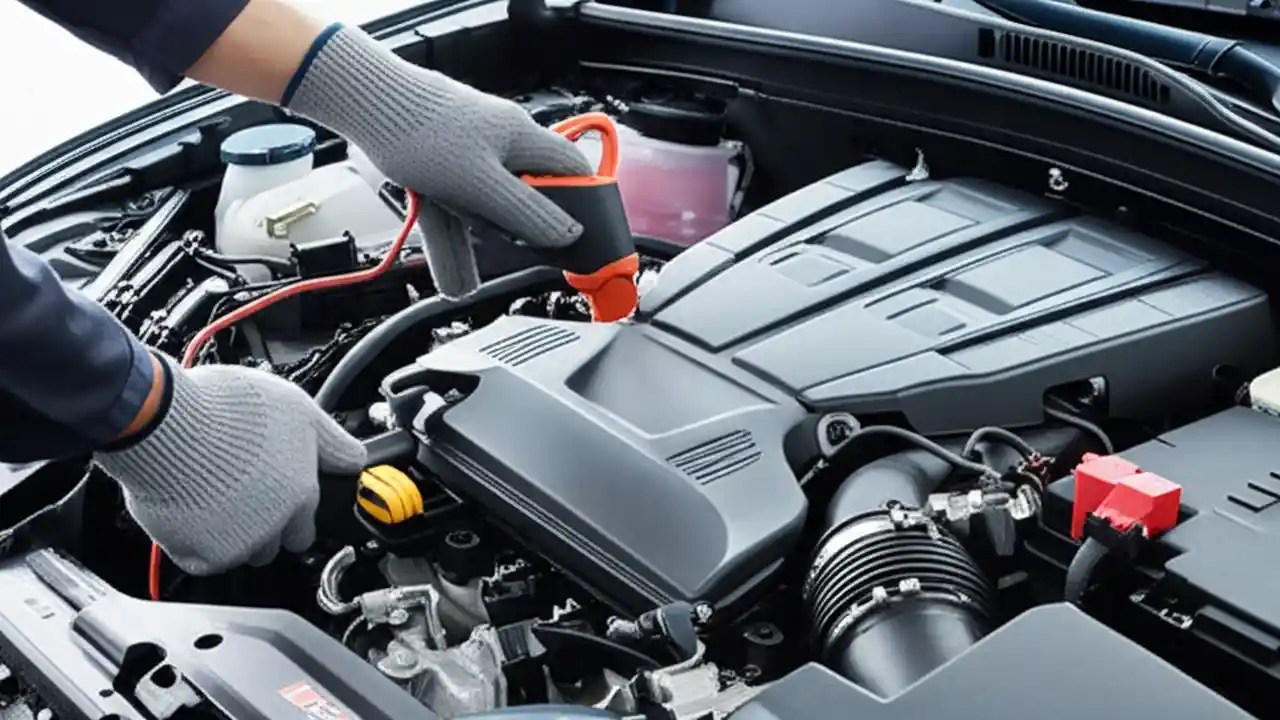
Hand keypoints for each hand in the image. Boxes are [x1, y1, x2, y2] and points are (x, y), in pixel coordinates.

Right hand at [95, 356, 366, 574]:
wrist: (163, 421)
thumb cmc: (224, 407)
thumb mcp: (296, 407)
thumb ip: (330, 440)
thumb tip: (355, 459)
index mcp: (300, 492)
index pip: (308, 524)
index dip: (291, 510)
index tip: (275, 499)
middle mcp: (274, 524)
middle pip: (278, 544)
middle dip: (266, 526)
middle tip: (241, 493)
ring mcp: (237, 543)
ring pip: (243, 552)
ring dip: (232, 533)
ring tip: (212, 494)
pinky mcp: (200, 553)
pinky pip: (204, 558)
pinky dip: (196, 541)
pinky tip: (190, 507)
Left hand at [286, 26, 593, 297]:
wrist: (364, 103)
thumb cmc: (422, 131)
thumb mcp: (482, 185)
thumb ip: (528, 213)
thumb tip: (568, 235)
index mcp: (523, 138)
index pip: (573, 170)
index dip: (582, 202)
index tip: (576, 236)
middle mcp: (501, 142)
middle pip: (527, 196)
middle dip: (516, 230)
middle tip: (510, 249)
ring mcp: (469, 154)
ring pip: (486, 208)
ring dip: (477, 242)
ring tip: (465, 274)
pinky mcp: (440, 164)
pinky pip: (455, 209)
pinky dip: (451, 238)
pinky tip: (448, 271)